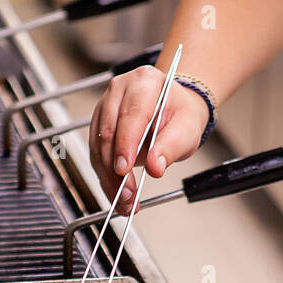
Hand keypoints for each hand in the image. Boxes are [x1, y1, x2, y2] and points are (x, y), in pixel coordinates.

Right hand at [88, 64, 210, 213]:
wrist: (173, 111)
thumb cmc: (179, 115)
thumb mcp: (187, 129)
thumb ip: (171, 147)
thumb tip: (155, 167)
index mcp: (145, 82)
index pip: (131, 115)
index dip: (125, 144)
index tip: (124, 170)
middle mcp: (120, 90)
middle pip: (109, 132)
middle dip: (116, 169)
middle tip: (128, 195)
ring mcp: (105, 106)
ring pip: (98, 146)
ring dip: (109, 178)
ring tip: (125, 201)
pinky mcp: (98, 125)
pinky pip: (96, 154)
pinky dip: (106, 177)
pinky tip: (117, 194)